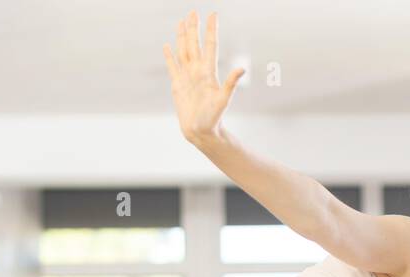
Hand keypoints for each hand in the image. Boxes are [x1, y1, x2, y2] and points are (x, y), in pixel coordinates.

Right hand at [163, 11, 244, 144]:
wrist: (201, 131)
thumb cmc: (214, 118)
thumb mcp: (224, 100)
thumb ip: (231, 83)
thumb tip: (242, 69)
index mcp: (209, 72)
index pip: (210, 46)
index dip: (211, 30)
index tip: (212, 15)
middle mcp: (198, 71)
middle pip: (195, 44)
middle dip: (193, 28)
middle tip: (192, 12)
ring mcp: (187, 77)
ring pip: (184, 52)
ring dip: (182, 37)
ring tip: (181, 22)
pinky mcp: (178, 85)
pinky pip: (172, 67)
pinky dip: (169, 56)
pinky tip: (167, 46)